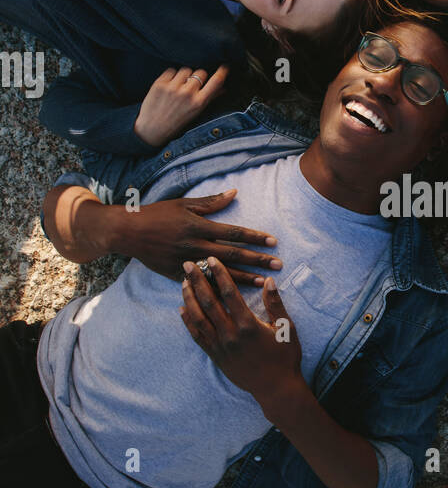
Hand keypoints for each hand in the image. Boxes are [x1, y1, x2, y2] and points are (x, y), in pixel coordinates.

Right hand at [117, 189, 281, 284]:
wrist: (128, 232)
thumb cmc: (157, 214)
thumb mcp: (184, 203)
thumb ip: (211, 202)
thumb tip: (235, 193)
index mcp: (199, 226)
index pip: (234, 232)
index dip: (255, 237)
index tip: (273, 242)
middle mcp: (195, 245)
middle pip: (233, 254)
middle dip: (257, 260)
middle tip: (278, 264)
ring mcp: (187, 261)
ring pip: (222, 272)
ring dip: (245, 277)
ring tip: (263, 282)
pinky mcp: (178, 274)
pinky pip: (203, 283)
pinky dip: (220, 288)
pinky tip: (235, 294)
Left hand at [133, 65, 229, 146]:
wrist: (152, 129)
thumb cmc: (176, 122)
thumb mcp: (196, 113)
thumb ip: (210, 99)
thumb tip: (224, 89)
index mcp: (198, 103)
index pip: (215, 82)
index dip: (222, 72)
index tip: (225, 66)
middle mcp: (187, 94)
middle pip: (200, 72)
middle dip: (198, 76)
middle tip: (191, 85)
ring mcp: (172, 88)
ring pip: (186, 70)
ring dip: (184, 76)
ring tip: (178, 87)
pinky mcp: (160, 84)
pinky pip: (171, 70)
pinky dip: (171, 76)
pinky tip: (168, 87)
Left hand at [180, 258, 302, 407]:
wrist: (276, 388)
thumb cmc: (285, 357)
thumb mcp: (285, 328)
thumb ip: (275, 303)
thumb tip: (268, 280)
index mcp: (248, 325)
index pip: (229, 294)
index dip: (220, 274)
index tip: (211, 260)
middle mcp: (230, 335)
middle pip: (208, 303)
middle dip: (197, 281)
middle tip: (188, 264)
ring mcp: (220, 347)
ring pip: (198, 318)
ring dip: (189, 299)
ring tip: (183, 283)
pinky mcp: (216, 356)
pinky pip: (197, 336)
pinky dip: (188, 321)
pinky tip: (182, 309)